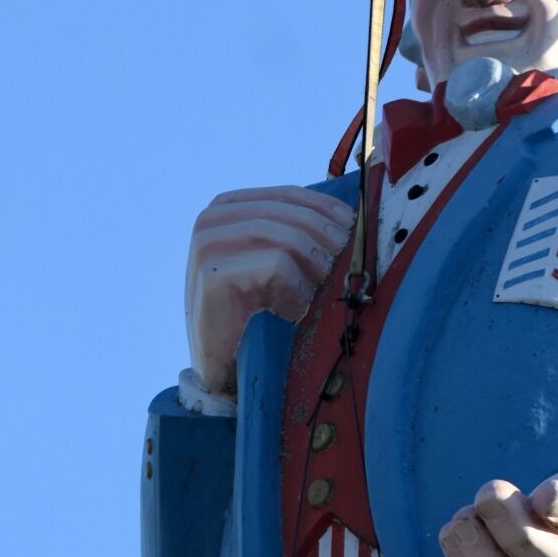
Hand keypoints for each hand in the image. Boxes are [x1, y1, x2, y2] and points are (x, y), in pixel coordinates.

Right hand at [185, 186, 355, 397]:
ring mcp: (205, 248)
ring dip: (312, 262)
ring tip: (321, 288)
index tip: (352, 227)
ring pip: (282, 237)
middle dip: (323, 234)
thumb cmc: (253, 309)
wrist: (220, 362)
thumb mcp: (269, 258)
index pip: (286, 194)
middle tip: (344, 260)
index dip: (324, 208)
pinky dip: (295, 288)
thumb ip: (292, 231)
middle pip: (286, 214)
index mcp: (226, 207)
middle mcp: (210, 220)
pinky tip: (296, 310)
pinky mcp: (210, 277)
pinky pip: (274, 266)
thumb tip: (347, 214)